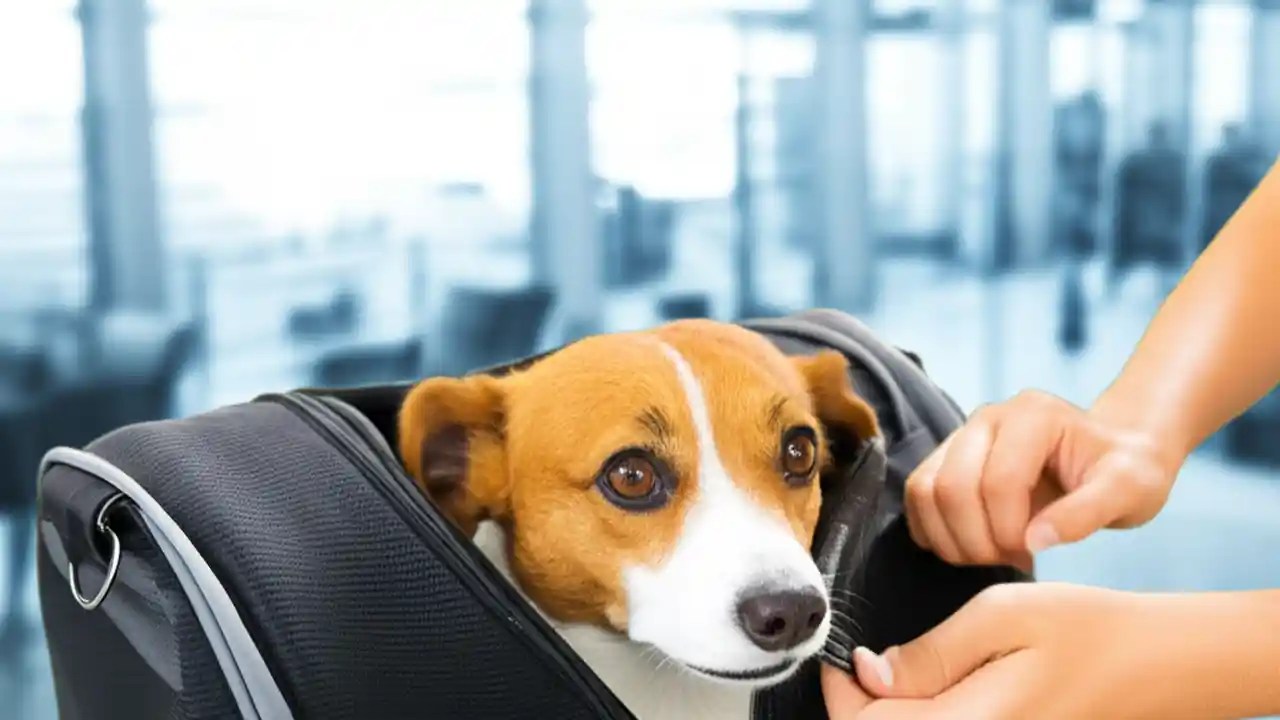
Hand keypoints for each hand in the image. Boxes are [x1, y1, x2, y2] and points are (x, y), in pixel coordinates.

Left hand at [822, 582, 1259, 719]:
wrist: (1159, 664)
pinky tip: (928, 685)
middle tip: (863, 658)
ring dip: (889, 711)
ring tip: (894, 667)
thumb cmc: (1086, 630)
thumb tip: (870, 674)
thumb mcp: (1001, 617)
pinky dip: (921, 713)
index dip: (840, 694)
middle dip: (860, 703)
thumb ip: (931, 653)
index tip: (841, 654)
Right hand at [905, 390, 1183, 567]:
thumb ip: (1085, 514)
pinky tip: (971, 547)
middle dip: (977, 540)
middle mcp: (988, 418)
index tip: (1034, 554)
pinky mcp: (947, 456)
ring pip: (924, 490)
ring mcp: (962, 435)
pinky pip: (917, 495)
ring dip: (950, 538)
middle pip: (952, 487)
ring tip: (991, 556)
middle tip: (1012, 561)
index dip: (1009, 531)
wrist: (1115, 452)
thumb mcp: (1130, 491)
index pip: (999, 482)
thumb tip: (1033, 542)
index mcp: (1033, 416)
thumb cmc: (1128, 471)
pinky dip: (933, 531)